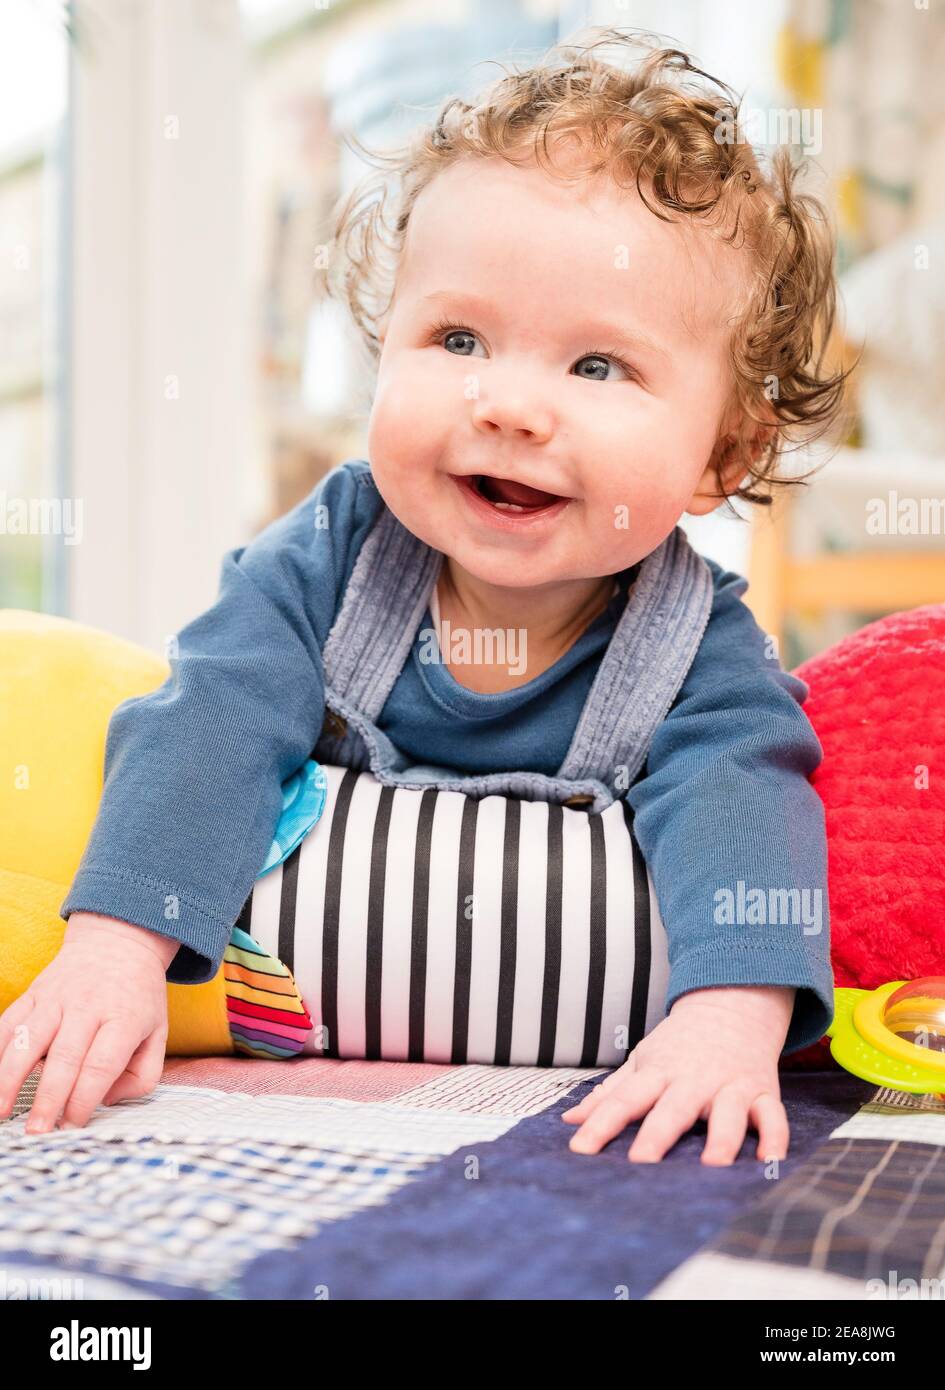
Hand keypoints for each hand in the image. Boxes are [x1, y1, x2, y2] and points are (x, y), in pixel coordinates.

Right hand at [0, 912, 178, 1133]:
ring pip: (27, 1040)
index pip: (101, 1065)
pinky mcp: (34, 993)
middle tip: (38, 1131)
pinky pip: (8, 1023)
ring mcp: (57, 998)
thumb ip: (143, 1074)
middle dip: (48, 1099)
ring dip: (10, 1079)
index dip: (84, 1099)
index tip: (73, 1125)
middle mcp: (88, 1006)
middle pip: (64, 1058)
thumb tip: (107, 1101)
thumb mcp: (159, 1032)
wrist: (119, 941)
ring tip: (2, 1111)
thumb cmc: (139, 996)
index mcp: (124, 1018)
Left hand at [561, 985, 794, 1164]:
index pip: (624, 1100)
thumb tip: (570, 1120)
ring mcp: (730, 1085)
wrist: (732, 1002)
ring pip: (728, 1113)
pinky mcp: (762, 1091)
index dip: (600, 1124)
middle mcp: (693, 1080)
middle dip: (657, 1135)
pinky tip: (768, 1161)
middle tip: (640, 1163)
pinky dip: (774, 1138)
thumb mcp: (642, 1060)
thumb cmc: (679, 1042)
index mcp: (658, 1072)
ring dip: (721, 1138)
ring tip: (712, 1165)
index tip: (579, 1149)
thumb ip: (610, 1093)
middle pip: (673, 1109)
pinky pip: (772, 1116)